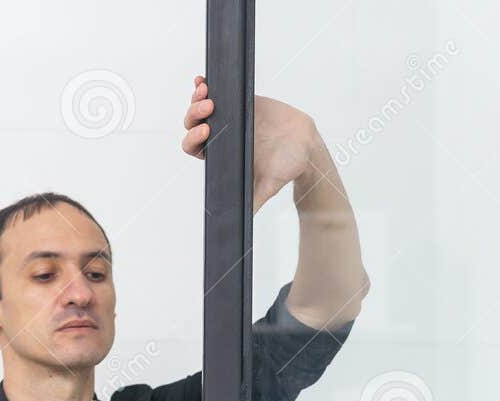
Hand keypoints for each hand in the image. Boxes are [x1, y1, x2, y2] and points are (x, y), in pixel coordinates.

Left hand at [182, 76, 318, 212]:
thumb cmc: (285, 168)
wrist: (305, 145)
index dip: (194, 138)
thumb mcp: (267, 187)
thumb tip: (238, 222)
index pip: (195, 147)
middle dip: (195, 115)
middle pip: (194, 125)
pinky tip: (202, 79)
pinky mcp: (239, 101)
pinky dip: (207, 85)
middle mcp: (220, 136)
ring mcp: (228, 116)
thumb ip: (252, 202)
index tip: (206, 131)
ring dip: (197, 98)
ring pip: (202, 107)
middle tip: (208, 108)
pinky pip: (218, 91)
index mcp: (221, 155)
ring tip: (205, 90)